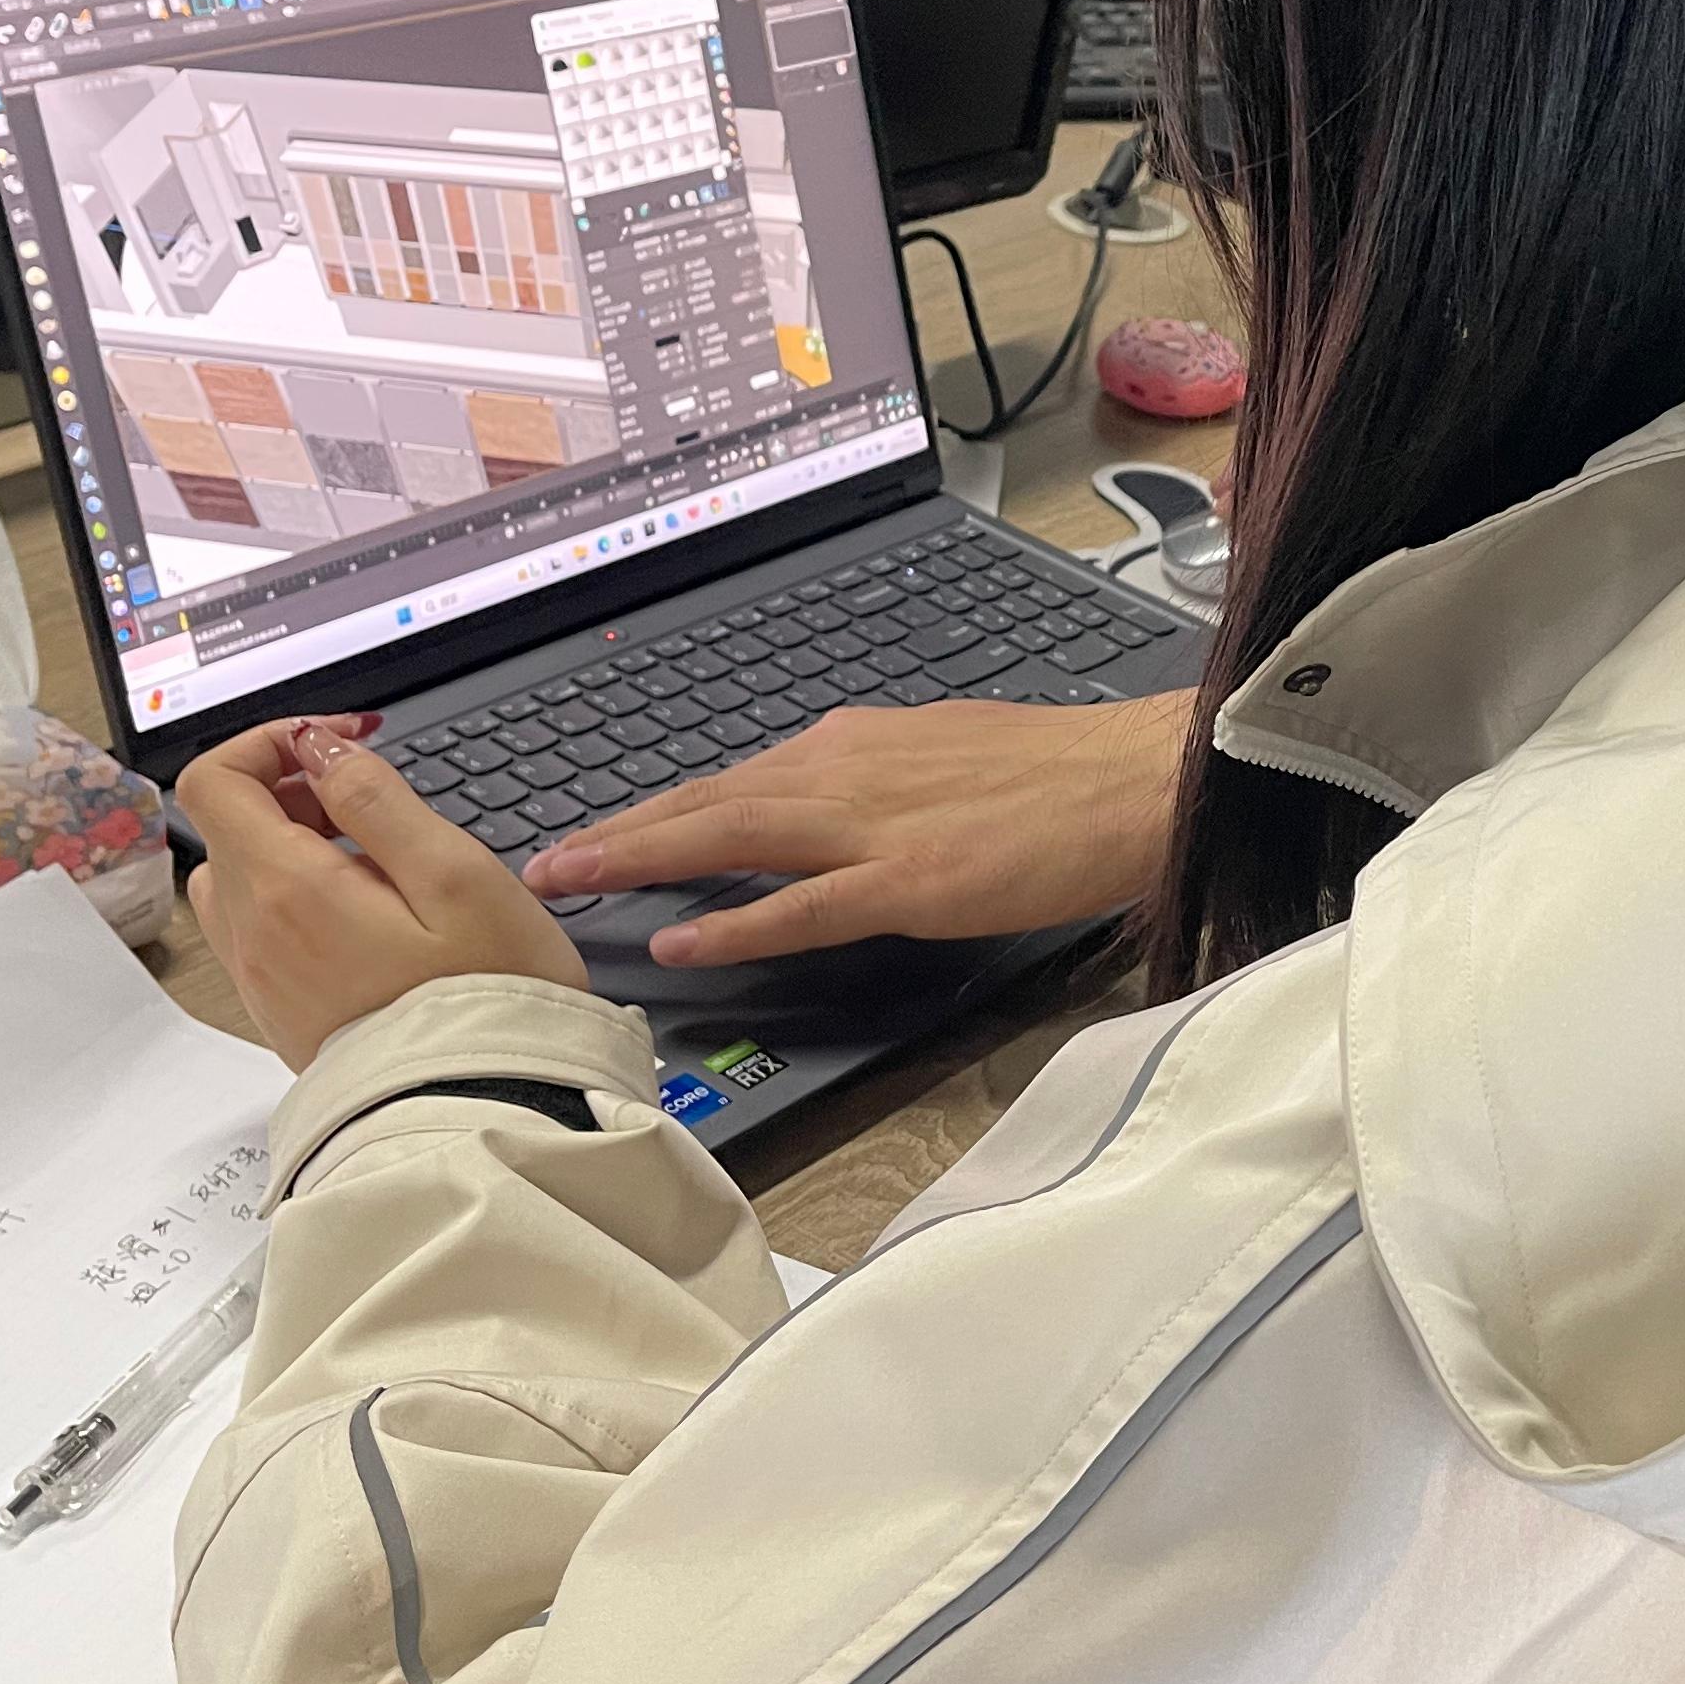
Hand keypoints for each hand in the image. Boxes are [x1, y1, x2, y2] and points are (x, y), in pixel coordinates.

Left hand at [179, 715, 582, 1068]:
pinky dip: (294, 899)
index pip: (215, 780)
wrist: (483, 1115)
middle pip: (224, 826)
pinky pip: (260, 932)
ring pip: (237, 880)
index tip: (338, 745)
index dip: (269, 742)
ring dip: (286, 847)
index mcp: (287, 889)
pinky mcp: (282, 1013)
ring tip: (370, 858)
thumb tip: (321, 752)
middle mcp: (254, 936)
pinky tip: (368, 915)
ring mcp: (262, 981)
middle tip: (368, 798)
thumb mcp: (455, 873)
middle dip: (287, 790)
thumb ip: (377, 800)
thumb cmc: (486, 998)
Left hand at [525, 692, 1192, 967]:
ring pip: (731, 835)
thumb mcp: (946, 757)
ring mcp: (873, 826)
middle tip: (548, 859)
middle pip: (709, 801)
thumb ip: (877, 781)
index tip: (604, 830)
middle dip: (622, 830)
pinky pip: (801, 905)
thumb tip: (828, 801)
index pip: (735, 779)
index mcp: (856, 745)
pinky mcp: (909, 881)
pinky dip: (735, 920)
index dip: (661, 808)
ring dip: (643, 857)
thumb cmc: (1060, 774)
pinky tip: (681, 938)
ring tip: (571, 883)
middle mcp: (847, 771)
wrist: (1136, 777)